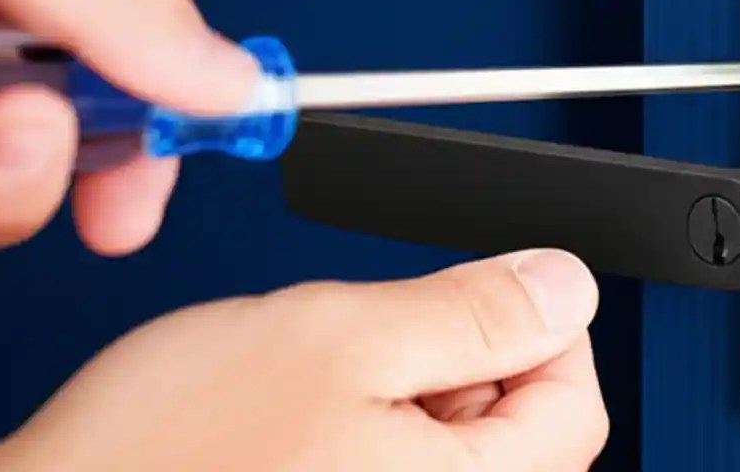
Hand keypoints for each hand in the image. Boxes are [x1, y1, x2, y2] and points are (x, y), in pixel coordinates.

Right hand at [0, 250, 608, 470]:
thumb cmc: (165, 456)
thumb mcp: (338, 339)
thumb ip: (471, 312)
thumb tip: (564, 285)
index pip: (575, 406)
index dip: (541, 329)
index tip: (489, 292)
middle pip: (516, 433)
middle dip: (458, 363)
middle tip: (371, 341)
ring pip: (448, 452)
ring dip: (405, 396)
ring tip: (316, 387)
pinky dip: (366, 434)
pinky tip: (301, 422)